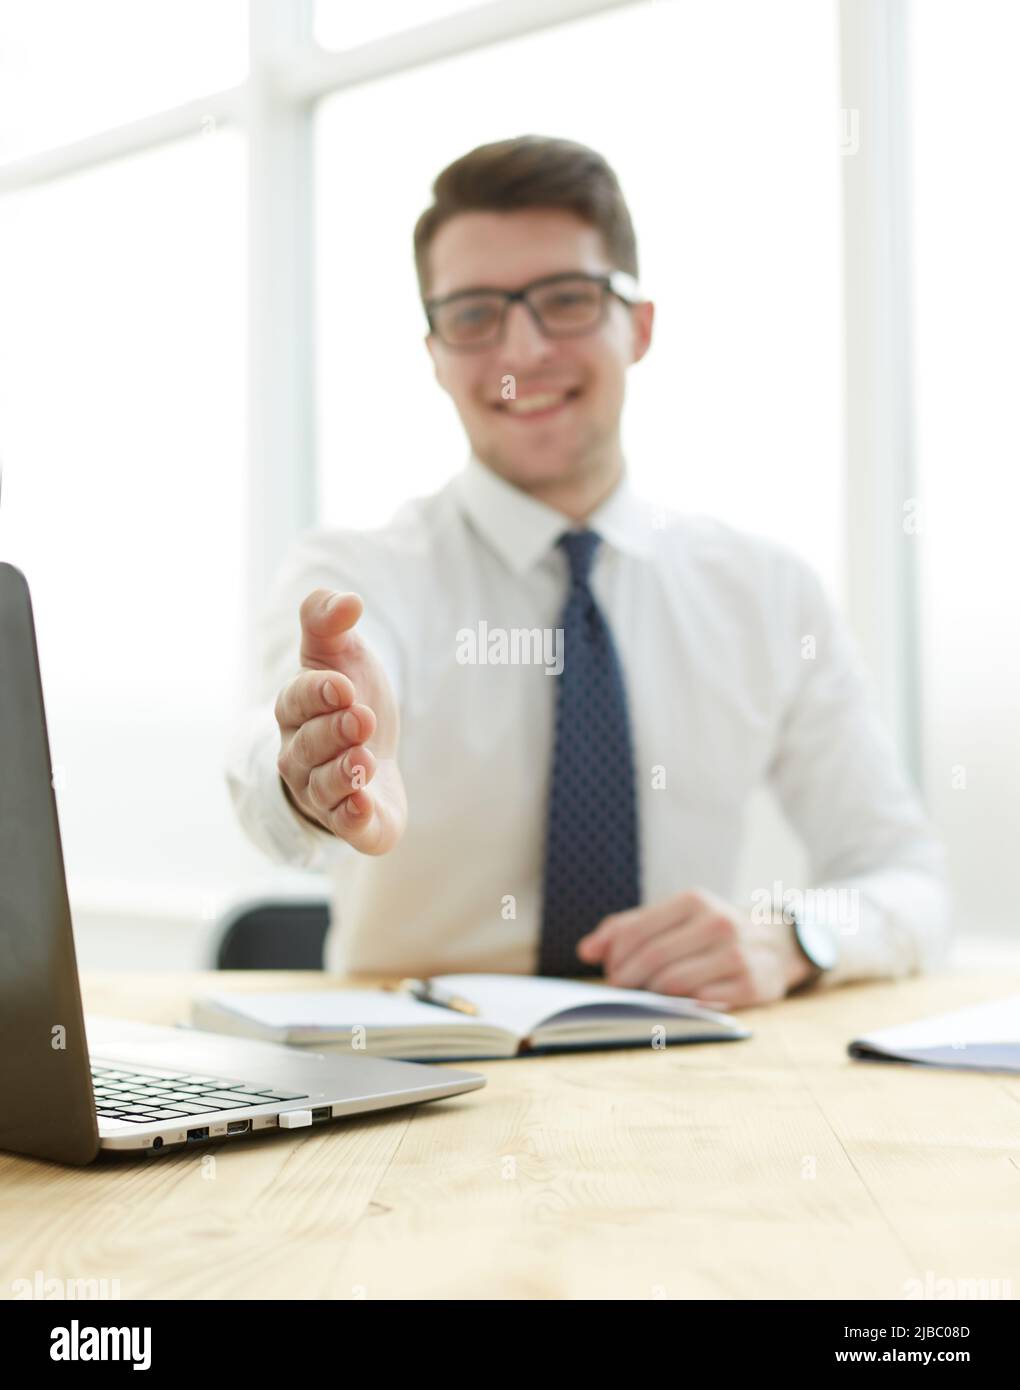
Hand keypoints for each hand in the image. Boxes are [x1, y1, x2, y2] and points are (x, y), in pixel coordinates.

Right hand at [275, 589, 405, 854]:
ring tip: (365, 760)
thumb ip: (329, 622)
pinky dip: (354, 820)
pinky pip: (347, 827)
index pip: (297, 701)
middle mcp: (301, 756)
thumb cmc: (348, 699)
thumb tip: (348, 601)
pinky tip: (365, 805)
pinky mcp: (354, 823)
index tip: (343, 686)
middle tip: (363, 718)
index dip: (317, 694)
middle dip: (334, 733)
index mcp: (296, 711)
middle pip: (309, 747)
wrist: (369, 754)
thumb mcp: (340, 654)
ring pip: (325, 788)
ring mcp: (324, 793)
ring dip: (344, 776)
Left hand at [575, 888, 815, 1008]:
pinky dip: (683, 1006)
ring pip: (673, 985)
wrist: (776, 941)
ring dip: (651, 996)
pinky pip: (701, 1003)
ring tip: (649, 995)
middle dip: (628, 980)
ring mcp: (738, 955)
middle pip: (652, 960)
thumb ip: (627, 928)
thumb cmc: (709, 931)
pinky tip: (680, 1002)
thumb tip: (585, 951)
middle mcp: (718, 923)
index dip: (614, 957)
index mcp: (693, 901)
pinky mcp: (753, 986)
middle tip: (621, 989)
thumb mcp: (673, 917)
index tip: (608, 971)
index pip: (636, 933)